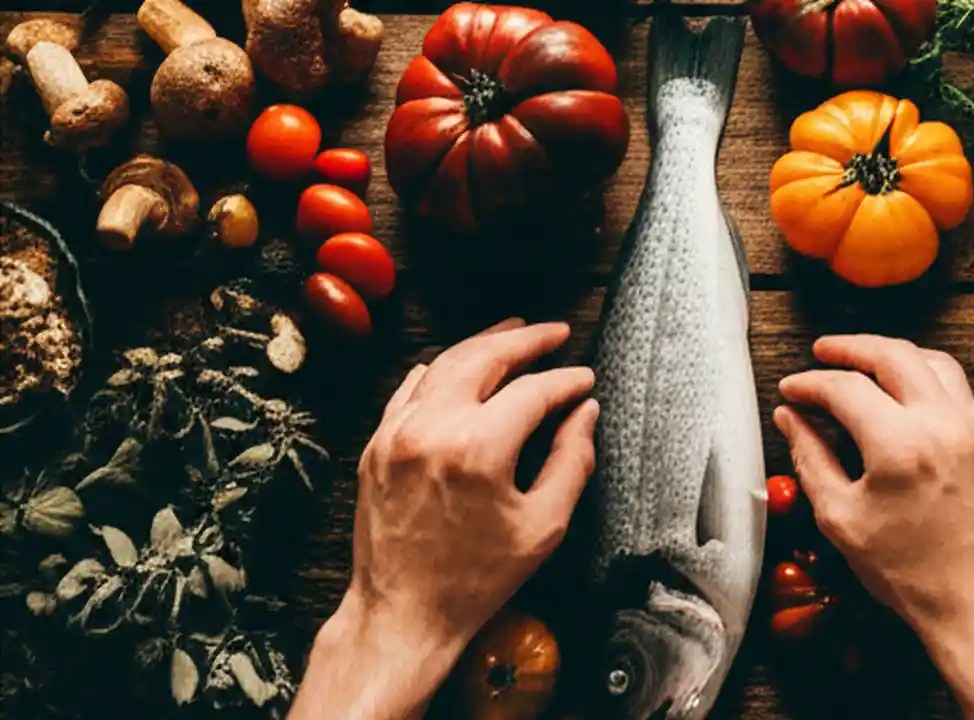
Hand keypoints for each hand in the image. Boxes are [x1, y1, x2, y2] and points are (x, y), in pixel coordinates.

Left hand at [291, 319, 597, 719]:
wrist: (402, 614)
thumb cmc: (475, 579)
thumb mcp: (543, 527)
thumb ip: (571, 461)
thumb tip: (584, 413)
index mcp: (478, 448)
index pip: (533, 391)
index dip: (565, 380)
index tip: (585, 380)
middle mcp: (433, 428)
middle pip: (484, 358)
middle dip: (525, 341)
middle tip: (554, 332)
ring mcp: (397, 432)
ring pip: (443, 365)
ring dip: (481, 345)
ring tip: (513, 332)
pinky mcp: (377, 445)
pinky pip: (410, 390)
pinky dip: (439, 371)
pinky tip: (458, 366)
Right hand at [775, 335, 973, 719]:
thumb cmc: (911, 574)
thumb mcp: (841, 519)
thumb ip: (811, 459)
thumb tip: (793, 420)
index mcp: (900, 445)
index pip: (845, 388)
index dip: (809, 384)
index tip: (791, 392)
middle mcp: (943, 425)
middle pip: (892, 355)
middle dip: (849, 348)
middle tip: (822, 353)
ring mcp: (973, 430)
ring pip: (931, 361)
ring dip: (892, 354)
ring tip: (863, 363)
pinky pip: (956, 387)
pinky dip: (924, 374)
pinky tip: (903, 391)